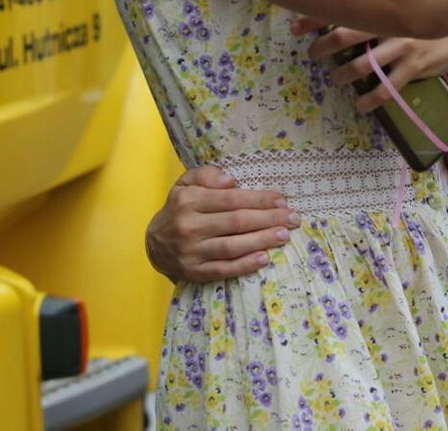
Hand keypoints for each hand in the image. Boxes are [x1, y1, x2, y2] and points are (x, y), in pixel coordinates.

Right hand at [145, 167, 297, 283]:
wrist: (153, 244)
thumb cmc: (178, 209)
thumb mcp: (184, 184)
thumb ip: (205, 175)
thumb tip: (230, 180)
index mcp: (189, 201)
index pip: (231, 199)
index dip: (259, 199)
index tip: (282, 199)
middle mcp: (189, 226)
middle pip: (237, 222)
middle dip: (269, 219)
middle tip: (293, 218)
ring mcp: (191, 252)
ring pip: (233, 246)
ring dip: (262, 240)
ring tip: (284, 235)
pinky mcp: (194, 272)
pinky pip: (224, 269)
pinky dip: (245, 265)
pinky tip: (264, 258)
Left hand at [291, 17, 447, 112]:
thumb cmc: (429, 16)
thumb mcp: (406, 4)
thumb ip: (380, 4)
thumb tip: (344, 3)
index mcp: (385, 5)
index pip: (344, 7)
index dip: (316, 17)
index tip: (296, 27)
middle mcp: (390, 23)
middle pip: (345, 34)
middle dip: (322, 46)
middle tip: (312, 54)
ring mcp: (402, 46)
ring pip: (361, 64)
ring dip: (342, 74)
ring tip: (335, 79)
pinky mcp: (414, 67)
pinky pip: (386, 88)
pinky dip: (369, 99)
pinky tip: (359, 105)